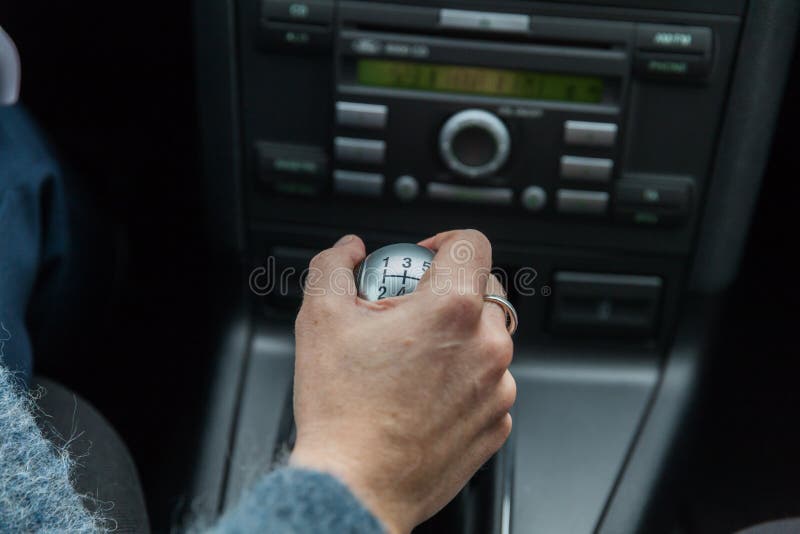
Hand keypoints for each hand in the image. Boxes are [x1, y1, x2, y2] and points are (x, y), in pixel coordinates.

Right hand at [289, 230, 515, 533]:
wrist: (356, 486)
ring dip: (457, 338)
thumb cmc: (342, 409)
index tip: (421, 261)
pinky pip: (488, 383)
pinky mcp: (496, 422)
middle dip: (447, 293)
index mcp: (452, 309)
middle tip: (407, 316)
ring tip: (412, 362)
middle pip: (483, 290)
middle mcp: (487, 345)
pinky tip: (424, 396)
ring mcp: (497, 388)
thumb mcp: (320, 318)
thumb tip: (349, 250)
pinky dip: (463, 379)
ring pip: (487, 339)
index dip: (443, 242)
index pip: (472, 243)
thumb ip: (334, 266)